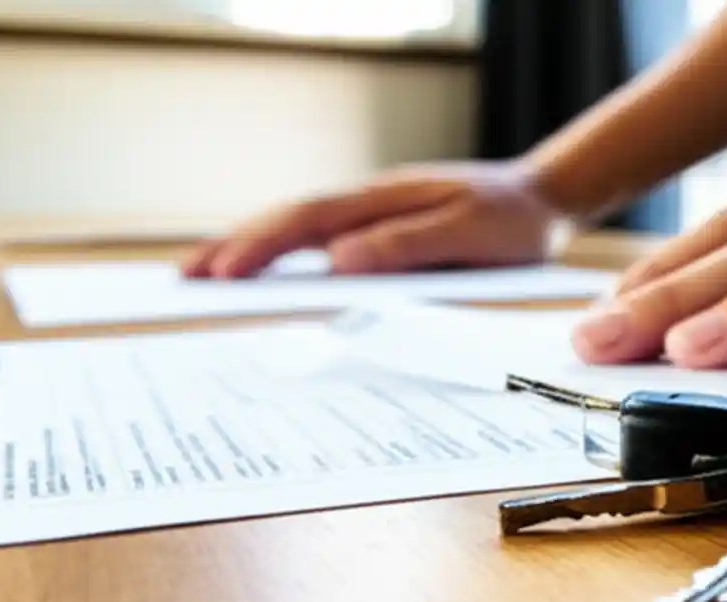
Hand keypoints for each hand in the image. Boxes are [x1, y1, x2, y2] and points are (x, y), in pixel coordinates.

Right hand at [183, 162, 560, 276]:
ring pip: (298, 230)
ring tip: (201, 276)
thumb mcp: (470, 233)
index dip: (261, 247)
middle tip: (181, 279)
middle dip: (233, 248)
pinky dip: (284, 256)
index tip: (222, 273)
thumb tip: (340, 262)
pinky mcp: (380, 230)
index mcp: (384, 200)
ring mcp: (371, 214)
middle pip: (288, 222)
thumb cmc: (512, 220)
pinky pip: (321, 242)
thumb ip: (408, 245)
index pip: (308, 222)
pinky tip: (264, 274)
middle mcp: (369, 202)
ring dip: (249, 250)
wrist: (545, 198)